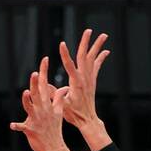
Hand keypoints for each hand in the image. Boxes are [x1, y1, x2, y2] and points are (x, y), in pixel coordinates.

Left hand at [10, 57, 69, 150]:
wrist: (54, 148)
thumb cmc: (54, 129)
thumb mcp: (58, 112)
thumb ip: (58, 99)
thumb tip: (63, 88)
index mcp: (47, 104)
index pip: (45, 85)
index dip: (44, 72)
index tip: (44, 60)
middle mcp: (42, 110)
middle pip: (37, 94)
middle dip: (36, 83)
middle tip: (35, 73)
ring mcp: (36, 120)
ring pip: (30, 108)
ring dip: (27, 101)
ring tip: (26, 93)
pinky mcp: (30, 130)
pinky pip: (22, 127)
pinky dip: (17, 126)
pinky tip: (12, 125)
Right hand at [59, 29, 111, 146]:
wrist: (88, 120)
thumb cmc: (74, 114)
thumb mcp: (62, 106)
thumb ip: (55, 96)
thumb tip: (45, 88)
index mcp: (75, 83)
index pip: (69, 66)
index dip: (65, 55)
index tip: (62, 44)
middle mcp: (84, 78)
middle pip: (84, 57)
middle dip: (86, 43)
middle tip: (88, 30)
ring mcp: (89, 79)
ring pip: (93, 58)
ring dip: (97, 46)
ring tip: (103, 35)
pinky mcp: (92, 81)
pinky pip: (97, 66)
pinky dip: (101, 57)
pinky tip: (105, 51)